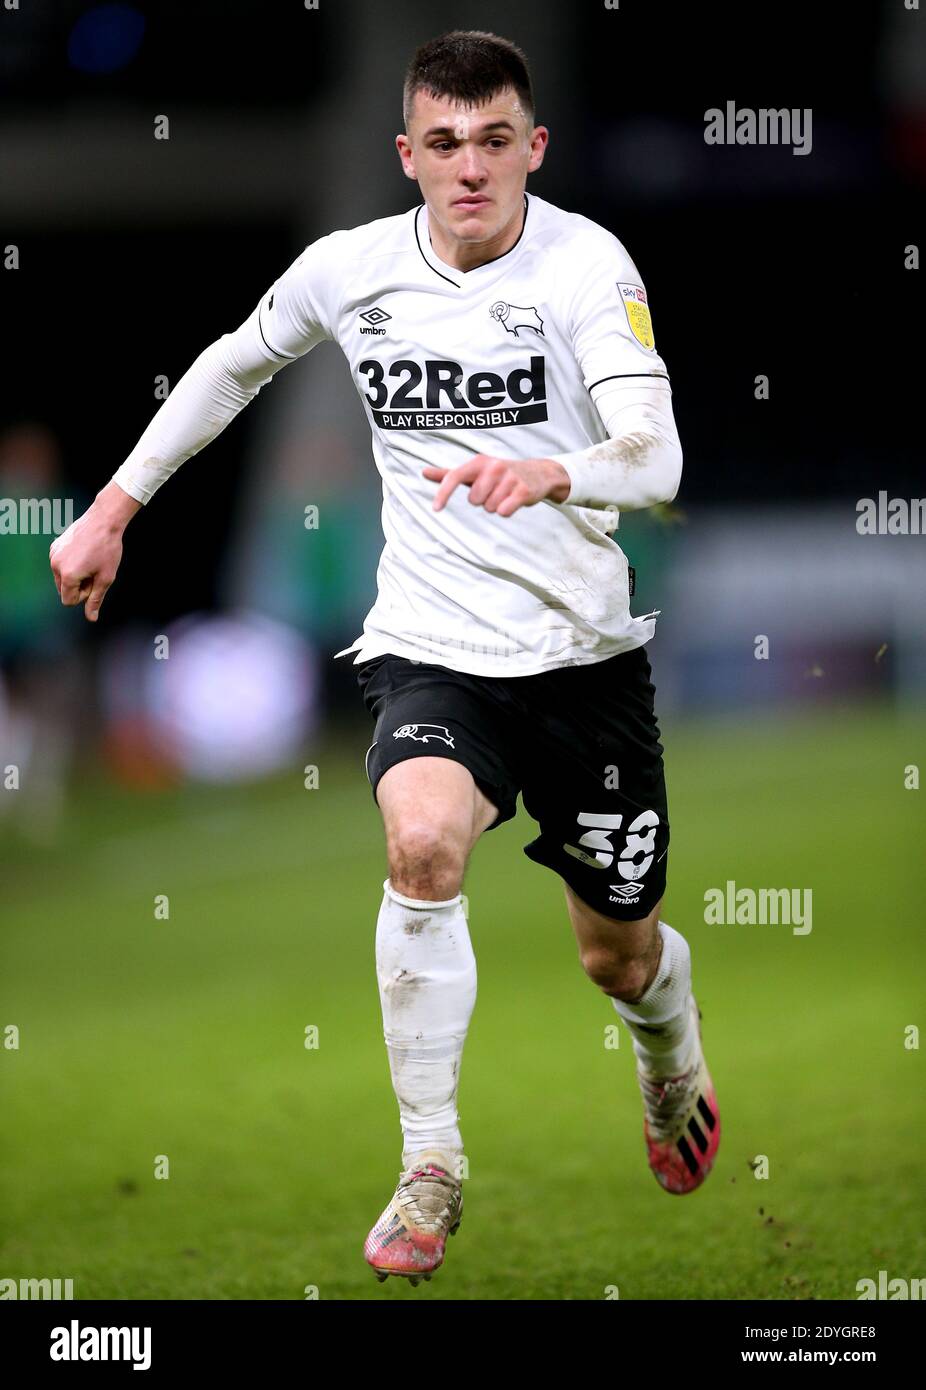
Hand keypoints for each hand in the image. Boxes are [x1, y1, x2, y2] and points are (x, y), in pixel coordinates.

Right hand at [49, 480, 140, 621]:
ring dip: (75, 576)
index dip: (84, 596)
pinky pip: (60, 565)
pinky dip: (71, 564)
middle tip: (94, 572)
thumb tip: (91, 618)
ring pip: (61, 578)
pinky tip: (84, 553)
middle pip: (64, 590)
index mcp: (68, 575)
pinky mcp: (54, 546)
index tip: (95, 582)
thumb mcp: (105, 578)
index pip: (69, 601)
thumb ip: (96, 600)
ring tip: (90, 562)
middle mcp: (55, 566)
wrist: (104, 520)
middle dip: (78, 587)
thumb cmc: (108, 549)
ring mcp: (53, 555)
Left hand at [423, 454, 570, 515]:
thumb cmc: (499, 474)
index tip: (435, 509)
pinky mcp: (523, 491)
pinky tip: (513, 500)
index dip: (444, 493)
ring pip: (489, 508)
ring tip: (505, 494)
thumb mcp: (475, 470)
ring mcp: (510, 478)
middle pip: (474, 500)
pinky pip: (504, 511)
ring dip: (495, 505)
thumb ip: (449, 473)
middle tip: (494, 491)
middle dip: (482, 500)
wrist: (538, 473)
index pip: (455, 476)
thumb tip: (424, 472)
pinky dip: (506, 510)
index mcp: (479, 462)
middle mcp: (494, 466)